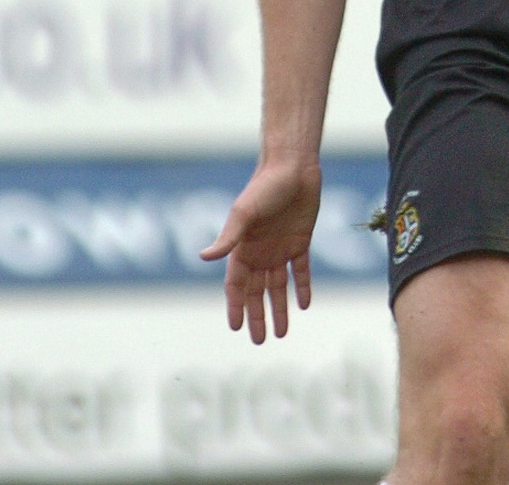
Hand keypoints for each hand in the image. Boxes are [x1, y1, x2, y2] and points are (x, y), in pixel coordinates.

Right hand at [200, 158, 321, 342]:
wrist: (294, 166)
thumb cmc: (265, 186)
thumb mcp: (244, 213)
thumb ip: (228, 237)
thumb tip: (204, 257)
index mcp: (243, 248)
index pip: (236, 285)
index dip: (235, 306)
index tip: (236, 328)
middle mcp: (260, 252)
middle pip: (256, 292)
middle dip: (257, 316)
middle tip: (259, 341)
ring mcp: (280, 248)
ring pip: (278, 286)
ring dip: (279, 308)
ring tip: (281, 333)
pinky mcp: (300, 241)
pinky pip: (301, 270)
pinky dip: (302, 286)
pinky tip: (304, 304)